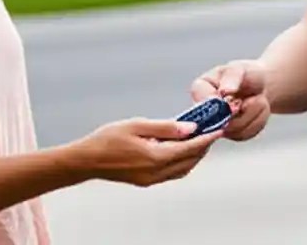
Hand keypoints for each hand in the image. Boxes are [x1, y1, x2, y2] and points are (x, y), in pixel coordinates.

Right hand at [75, 117, 220, 186]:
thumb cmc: (108, 139)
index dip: (207, 138)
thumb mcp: (137, 125)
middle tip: (212, 131)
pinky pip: (172, 173)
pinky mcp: (146, 181)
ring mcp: (151, 180)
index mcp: (155, 157)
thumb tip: (191, 128)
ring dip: (194, 156)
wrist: (87, 161)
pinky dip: (182, 162)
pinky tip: (181, 149)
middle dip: (203, 147)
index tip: (219, 128)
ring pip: (183, 169)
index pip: (189, 148)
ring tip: (200, 139)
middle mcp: (156, 172)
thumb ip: (165, 127)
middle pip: (189, 161)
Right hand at [190, 59, 270, 140]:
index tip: (235, 95)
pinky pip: (245, 134)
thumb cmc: (246, 74)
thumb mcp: (239, 70)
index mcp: (199, 90)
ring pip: (235, 130)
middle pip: (220, 122)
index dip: (222, 104)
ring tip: (255, 100)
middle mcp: (204, 111)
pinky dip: (257, 121)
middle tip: (251, 98)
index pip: (203, 105)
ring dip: (252, 114)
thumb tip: (224, 91)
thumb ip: (231, 78)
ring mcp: (217, 125)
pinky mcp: (232, 134)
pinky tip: (257, 110)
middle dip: (242, 110)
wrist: (261, 85)